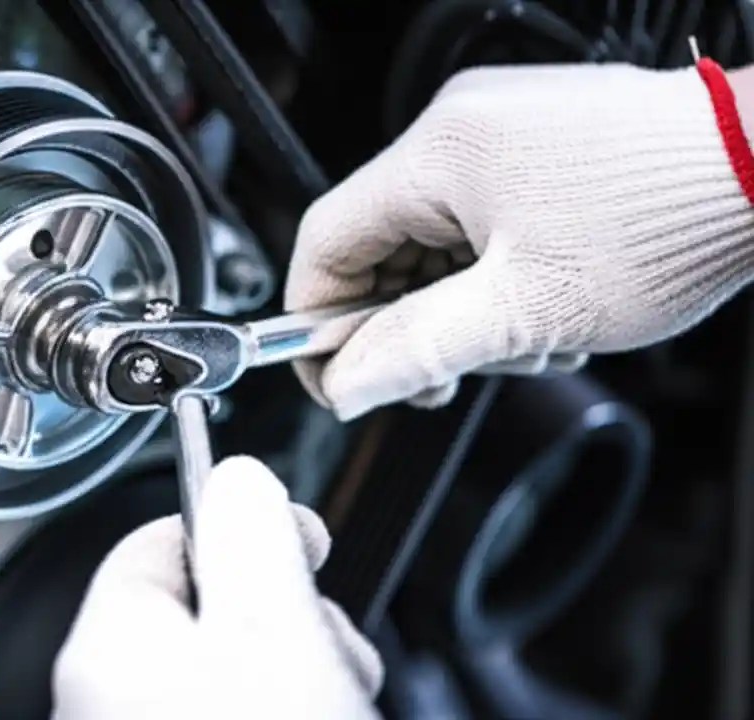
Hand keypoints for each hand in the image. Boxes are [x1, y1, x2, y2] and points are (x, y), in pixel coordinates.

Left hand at [51, 456, 381, 719]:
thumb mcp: (273, 633)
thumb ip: (252, 539)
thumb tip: (238, 478)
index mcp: (109, 649)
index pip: (160, 538)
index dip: (242, 523)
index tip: (302, 535)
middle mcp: (108, 699)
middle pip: (203, 606)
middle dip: (282, 612)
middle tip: (329, 648)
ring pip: (227, 668)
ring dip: (293, 668)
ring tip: (332, 700)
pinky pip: (228, 705)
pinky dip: (280, 705)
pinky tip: (319, 715)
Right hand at [287, 63, 753, 419]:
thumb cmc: (667, 213)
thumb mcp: (525, 309)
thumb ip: (418, 349)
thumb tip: (346, 382)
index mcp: (437, 152)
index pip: (327, 241)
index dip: (319, 320)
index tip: (340, 375)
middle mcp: (462, 128)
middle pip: (383, 246)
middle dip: (412, 324)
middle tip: (452, 375)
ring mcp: (505, 133)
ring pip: (439, 243)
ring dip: (468, 310)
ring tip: (532, 341)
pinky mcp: (543, 147)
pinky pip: (487, 224)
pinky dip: (503, 278)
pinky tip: (552, 310)